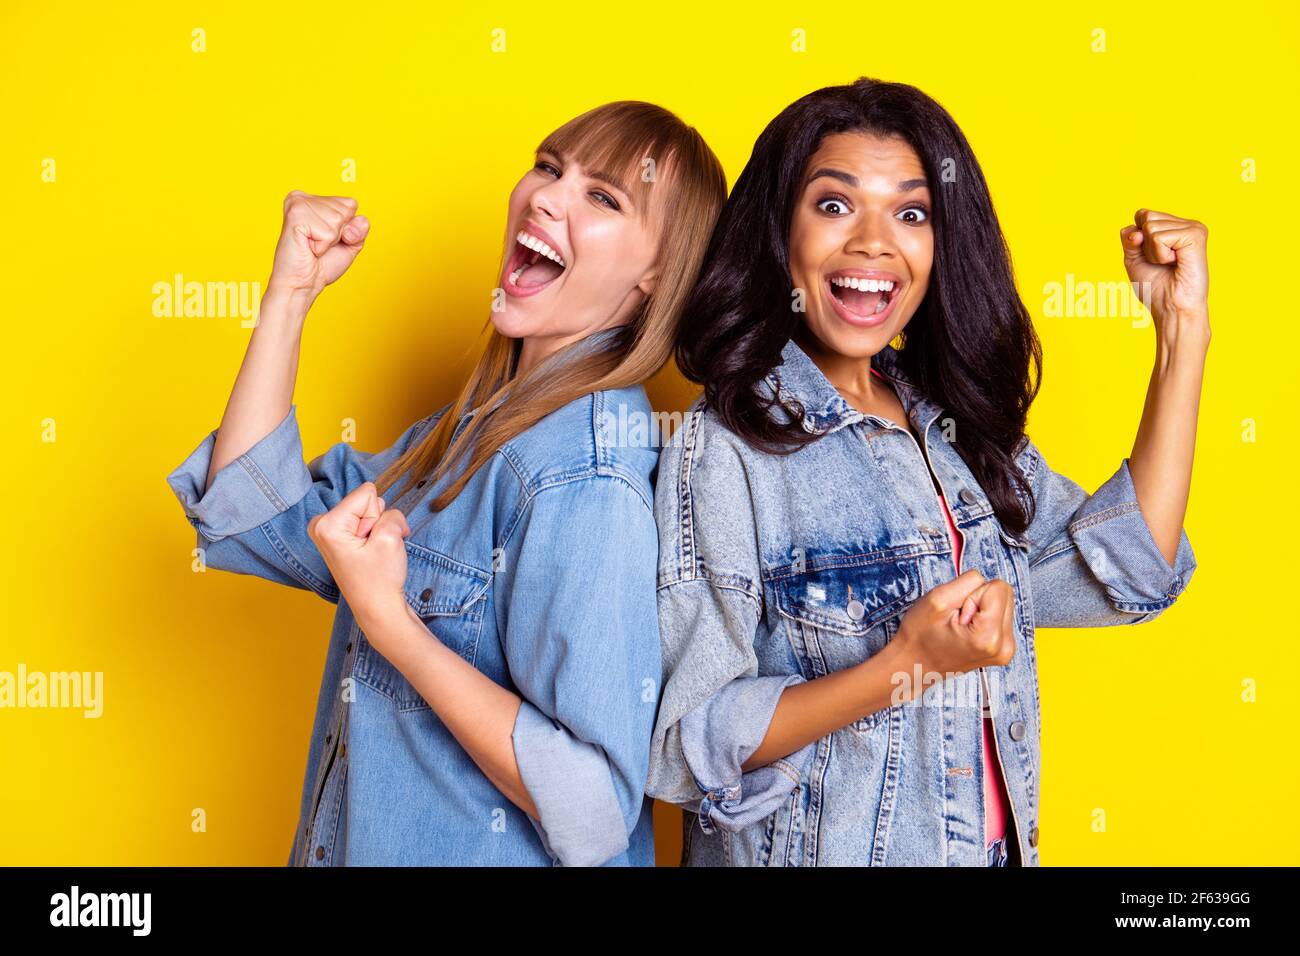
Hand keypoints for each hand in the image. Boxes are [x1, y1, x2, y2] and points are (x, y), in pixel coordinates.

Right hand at [267, 190, 369, 303]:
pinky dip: (322, 246)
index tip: (328, 240)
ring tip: (312, 247)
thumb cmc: (322, 264)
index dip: (348, 228)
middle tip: (319, 245)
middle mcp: (302, 197)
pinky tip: (308, 248)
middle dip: (340, 234)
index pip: (350, 204)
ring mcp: (297, 204)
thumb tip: (359, 219)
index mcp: (313, 199)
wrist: (302, 284)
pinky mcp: (295, 216)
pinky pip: (328, 231)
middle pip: (347, 209)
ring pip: (338, 219)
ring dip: (330, 240)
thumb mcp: (350, 243)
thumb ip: (360, 227)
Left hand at [307, 481, 410, 631]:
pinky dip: (374, 536)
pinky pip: (365, 522)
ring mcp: (329, 532)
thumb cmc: (380, 580)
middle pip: (365, 501)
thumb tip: (385, 510)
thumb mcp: (390, 537)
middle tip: (373, 550)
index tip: (373, 542)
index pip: (367, 494)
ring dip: (377, 530)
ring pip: (368, 512)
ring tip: (372, 554)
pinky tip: (370, 555)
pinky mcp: (338, 537)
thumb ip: (390, 512)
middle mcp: (321, 525)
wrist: (378, 609)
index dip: (378, 517)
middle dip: (377, 522)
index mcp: (327, 524)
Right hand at [894, 569, 1016, 676]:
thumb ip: (967, 582)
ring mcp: (1006, 650)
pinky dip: (984, 617)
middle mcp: (1004, 646)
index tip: (959, 612)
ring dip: (982, 607)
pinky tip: (968, 630)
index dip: (973, 593)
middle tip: (959, 617)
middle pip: (1005, 594)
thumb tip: (986, 580)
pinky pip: (1001, 615)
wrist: (916, 664)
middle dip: (980, 599)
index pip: (998, 587)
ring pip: (1004, 603)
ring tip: (962, 624)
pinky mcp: (1004, 649)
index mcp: (990, 636)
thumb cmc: (921, 636)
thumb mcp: (937, 599)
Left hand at [1120, 208, 1209, 330]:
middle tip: (1162, 262)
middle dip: (1144, 245)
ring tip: (1170, 264)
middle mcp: (1184, 223)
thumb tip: (1136, 230)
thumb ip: (1129, 239)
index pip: (1142, 214)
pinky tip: (1176, 263)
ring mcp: (1192, 227)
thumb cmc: (1155, 287)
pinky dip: (1160, 255)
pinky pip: (1159, 237)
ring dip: (1153, 252)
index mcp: (1173, 226)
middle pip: (1145, 216)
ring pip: (1150, 227)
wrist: (1171, 307)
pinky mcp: (1195, 234)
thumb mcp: (1133, 259)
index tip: (1151, 258)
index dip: (1136, 238)